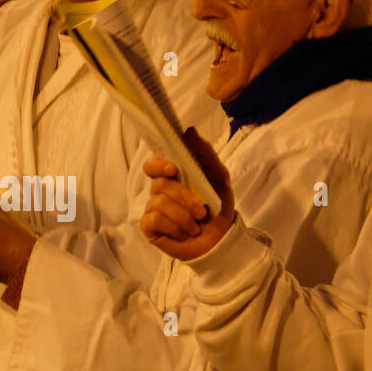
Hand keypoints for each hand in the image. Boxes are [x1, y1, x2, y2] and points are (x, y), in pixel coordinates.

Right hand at [139, 127, 234, 260]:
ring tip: (196, 226)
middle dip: (184, 198)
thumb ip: (205, 153)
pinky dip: (174, 227)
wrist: (221, 239)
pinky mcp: (150, 228)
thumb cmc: (218, 206)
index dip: (158, 165)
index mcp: (172, 176)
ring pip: (159, 203)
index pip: (152, 164)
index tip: (173, 170)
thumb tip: (189, 130)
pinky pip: (154, 220)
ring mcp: (153, 209)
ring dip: (184, 217)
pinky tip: (183, 233)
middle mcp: (159, 190)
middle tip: (202, 211)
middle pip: (160, 185)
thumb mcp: (219, 176)